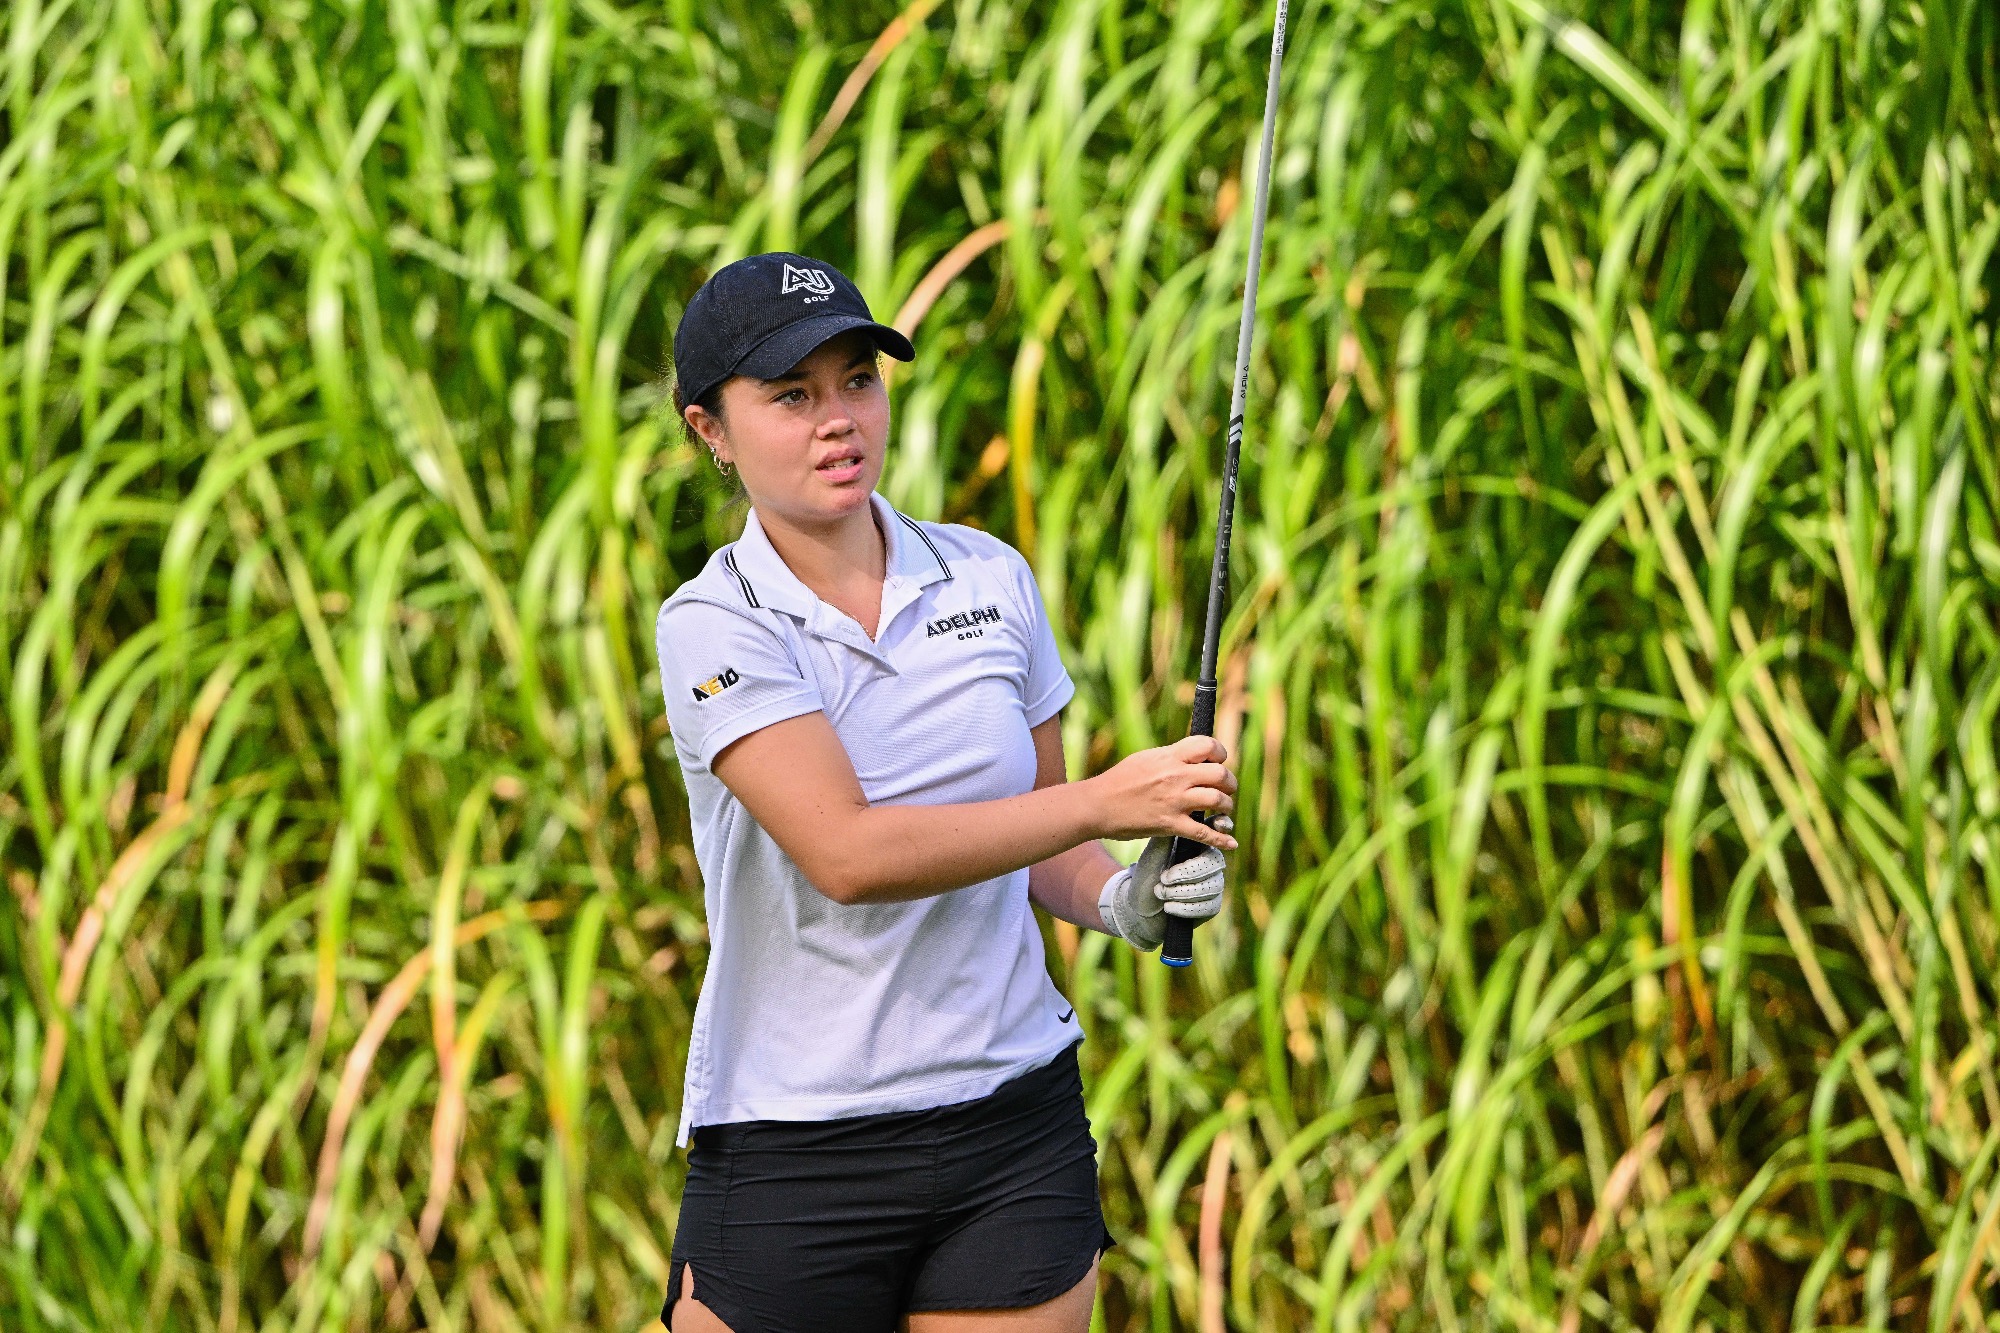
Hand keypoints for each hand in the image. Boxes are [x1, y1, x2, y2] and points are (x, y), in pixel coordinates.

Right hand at [1084, 736, 1237, 850]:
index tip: (1218, 761)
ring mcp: (1175, 801)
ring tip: (1223, 810)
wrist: (1097, 805)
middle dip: (1229, 782)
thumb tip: (1191, 758)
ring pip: (1218, 801)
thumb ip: (1170, 757)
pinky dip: (1221, 839)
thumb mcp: (1145, 758)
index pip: (1207, 745)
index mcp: (1169, 757)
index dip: (1219, 753)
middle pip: (1220, 774)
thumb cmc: (1118, 781)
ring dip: (1226, 806)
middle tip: (1226, 789)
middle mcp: (1176, 777)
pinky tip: (1231, 842)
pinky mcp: (1171, 824)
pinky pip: (1204, 833)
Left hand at [1097, 816, 1232, 949]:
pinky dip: (1184, 907)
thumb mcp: (1156, 849)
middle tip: (1166, 878)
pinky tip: (1168, 906)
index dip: (1221, 827)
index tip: (1213, 829)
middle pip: (1214, 862)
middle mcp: (1211, 862)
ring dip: (1180, 891)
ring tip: (1160, 892)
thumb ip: (1172, 830)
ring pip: (1210, 886)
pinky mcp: (1212, 905)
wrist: (1138, 904)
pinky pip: (1207, 906)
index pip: (1218, 830)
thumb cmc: (1148, 872)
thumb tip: (1184, 809)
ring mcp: (1214, 884)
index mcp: (1200, 842)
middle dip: (1189, 872)